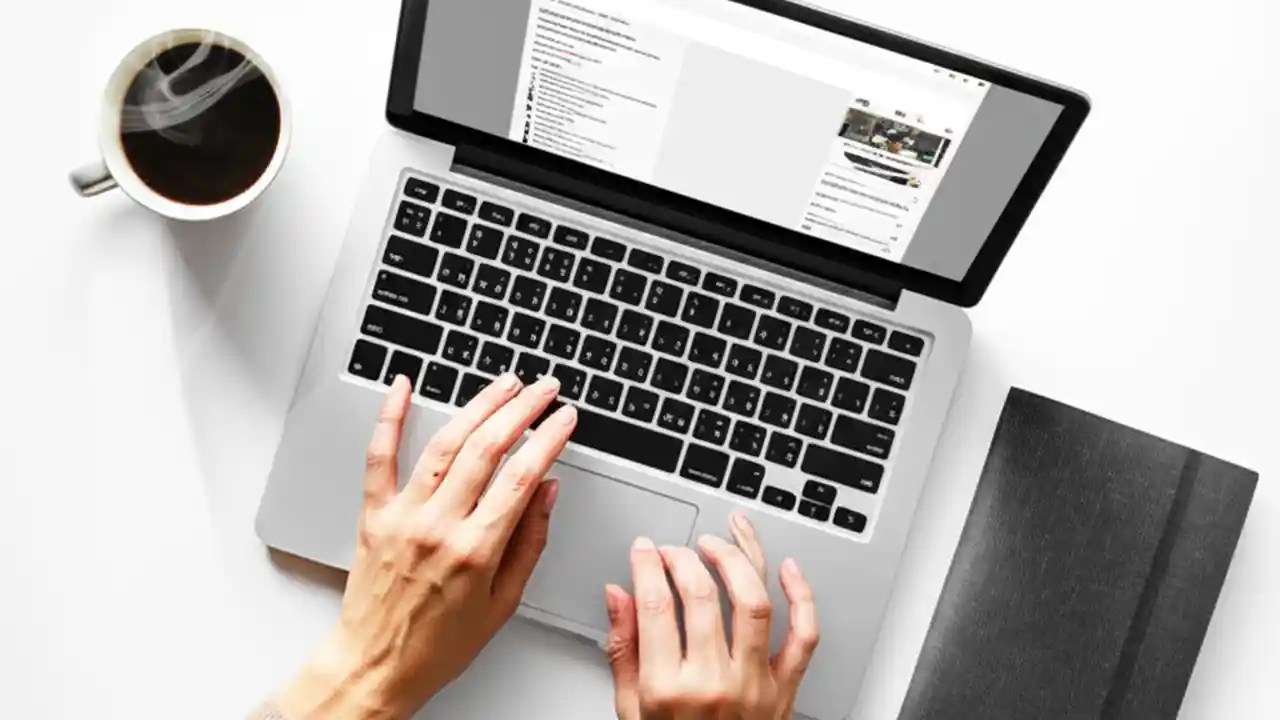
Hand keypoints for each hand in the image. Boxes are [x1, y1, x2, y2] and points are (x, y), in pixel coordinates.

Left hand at [277, 373, 575, 719]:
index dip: (548, 439)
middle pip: (486, 449)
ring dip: (477, 405)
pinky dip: (389, 417)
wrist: (375, 667)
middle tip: (543, 389)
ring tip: (504, 384)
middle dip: (521, 409)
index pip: (521, 476)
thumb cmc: (439, 645)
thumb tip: (547, 490)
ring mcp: (402, 516)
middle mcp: (437, 526)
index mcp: (475, 551)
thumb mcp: (503, 603)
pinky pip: (378, 456)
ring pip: (443, 444)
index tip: (565, 418)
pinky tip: (403, 386)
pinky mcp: (373, 515)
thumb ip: (529, 542)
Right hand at [604, 513, 819, 718]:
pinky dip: (801, 596)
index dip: (648, 565)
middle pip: (700, 595)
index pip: (655, 605)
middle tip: (674, 549)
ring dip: (737, 559)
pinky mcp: (784, 690)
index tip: (644, 550)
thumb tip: (617, 596)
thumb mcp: (631, 709)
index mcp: (668, 690)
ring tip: (720, 543)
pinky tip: (786, 569)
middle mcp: (714, 684)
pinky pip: (804, 635)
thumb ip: (623, 649)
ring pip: (753, 602)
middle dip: (683, 557)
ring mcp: (754, 685)